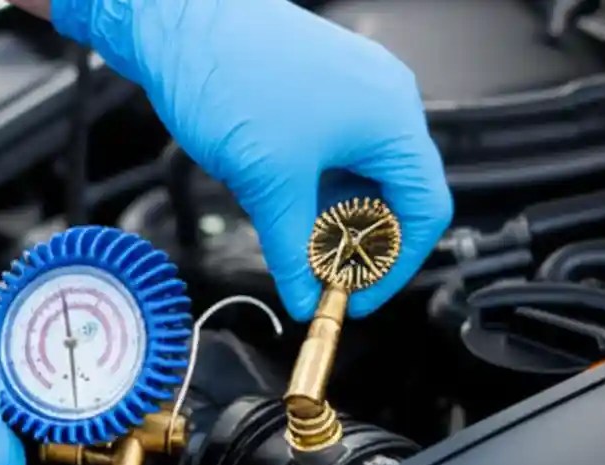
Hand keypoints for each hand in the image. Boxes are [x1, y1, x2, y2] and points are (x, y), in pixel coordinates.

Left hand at [52, 0, 452, 319]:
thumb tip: (303, 295)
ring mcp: (353, 91)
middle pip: (397, 195)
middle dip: (362, 245)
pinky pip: (337, 153)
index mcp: (392, 119)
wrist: (179, 18)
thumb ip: (291, 250)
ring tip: (296, 244)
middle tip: (324, 278)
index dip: (395, 266)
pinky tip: (286, 208)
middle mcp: (384, 101)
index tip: (357, 298)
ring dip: (334, 219)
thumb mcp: (267, 184)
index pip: (425, 211)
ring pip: (362, 176)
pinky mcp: (321, 89)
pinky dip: (318, 189)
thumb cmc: (231, 73)